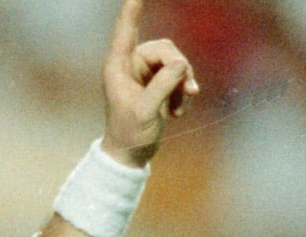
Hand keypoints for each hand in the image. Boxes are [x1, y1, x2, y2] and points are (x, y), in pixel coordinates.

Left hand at [100, 0, 199, 167]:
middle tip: (187, 89)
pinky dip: (182, 92)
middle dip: (179, 67)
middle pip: (164, 49)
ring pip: (174, 62)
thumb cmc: (129, 134)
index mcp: (117, 68)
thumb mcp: (146, 110)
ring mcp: (143, 75)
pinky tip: (177, 112)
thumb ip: (162, 86)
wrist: (130, 154)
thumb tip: (181, 64)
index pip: (125, 33)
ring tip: (181, 104)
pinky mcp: (155, 84)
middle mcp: (129, 66)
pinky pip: (178, 76)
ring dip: (183, 82)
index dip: (131, 12)